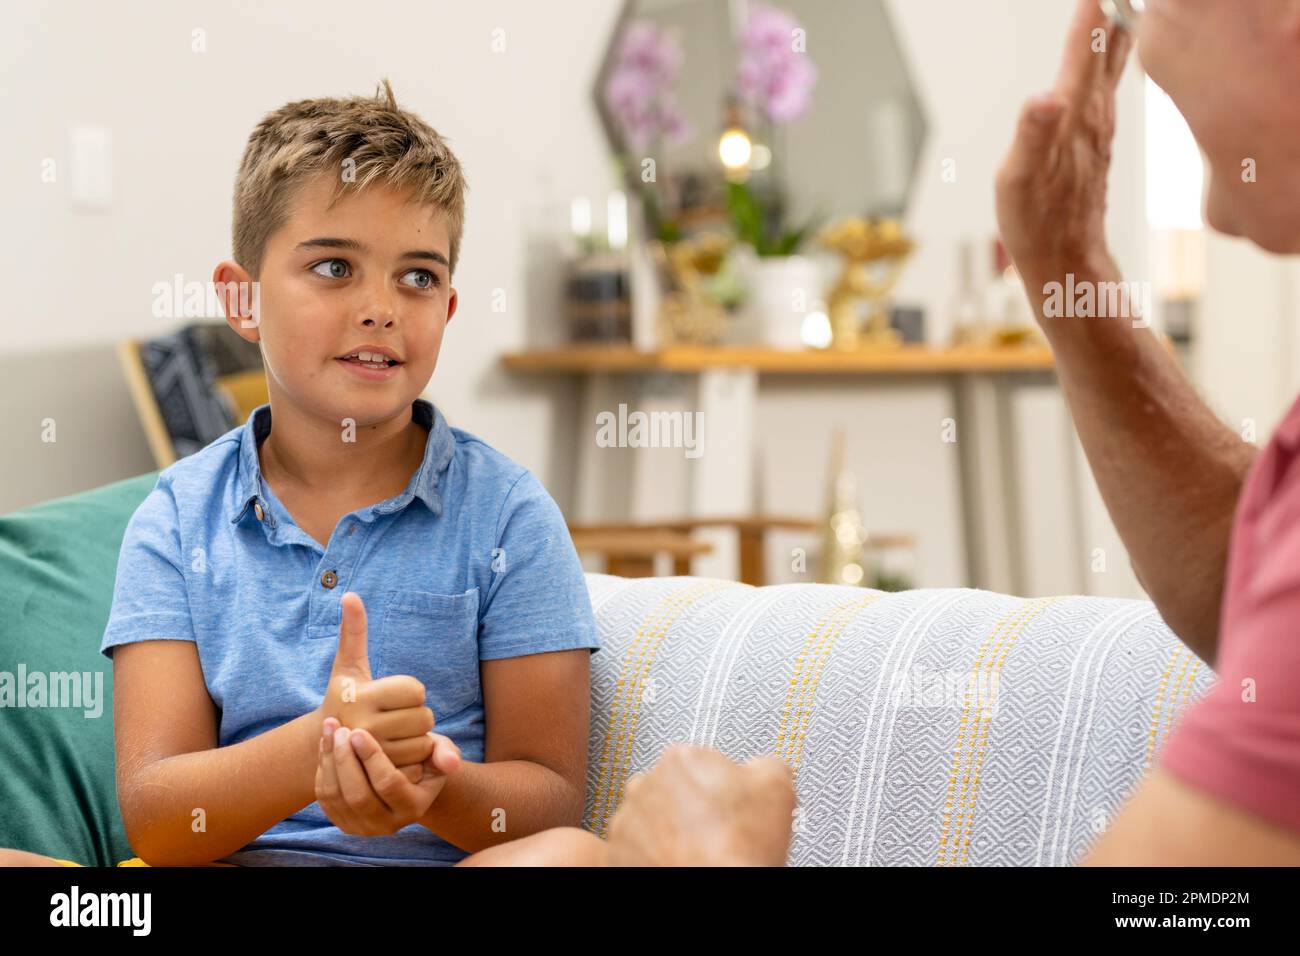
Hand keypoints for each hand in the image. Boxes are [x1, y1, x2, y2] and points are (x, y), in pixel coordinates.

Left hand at [315, 716, 461, 835]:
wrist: (403, 775)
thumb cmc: (423, 758)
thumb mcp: (439, 752)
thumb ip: (446, 754)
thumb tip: (450, 762)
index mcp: (414, 807)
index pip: (388, 784)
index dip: (371, 757)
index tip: (359, 731)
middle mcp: (389, 824)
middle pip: (359, 795)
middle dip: (345, 759)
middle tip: (342, 729)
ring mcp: (363, 827)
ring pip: (337, 796)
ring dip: (330, 760)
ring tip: (331, 729)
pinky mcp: (344, 823)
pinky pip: (325, 798)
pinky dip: (322, 769)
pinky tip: (326, 743)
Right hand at [316, 591, 433, 770]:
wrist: (326, 746)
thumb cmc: (345, 696)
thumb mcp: (348, 664)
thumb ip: (353, 631)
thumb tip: (351, 595)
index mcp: (361, 697)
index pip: (416, 690)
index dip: (411, 690)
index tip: (393, 695)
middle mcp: (363, 729)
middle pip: (424, 717)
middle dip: (418, 715)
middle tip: (396, 716)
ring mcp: (372, 756)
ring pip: (424, 742)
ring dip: (418, 738)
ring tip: (396, 734)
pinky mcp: (380, 777)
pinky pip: (421, 764)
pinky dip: (417, 760)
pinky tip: (398, 753)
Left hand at [605, 744, 795, 866]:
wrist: (717, 886)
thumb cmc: (739, 847)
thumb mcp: (777, 786)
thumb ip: (766, 763)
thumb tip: (763, 766)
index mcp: (681, 758)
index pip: (700, 763)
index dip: (718, 787)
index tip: (726, 804)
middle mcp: (645, 783)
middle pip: (672, 790)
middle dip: (690, 807)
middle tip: (715, 830)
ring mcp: (627, 820)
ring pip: (652, 820)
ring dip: (670, 832)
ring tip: (697, 850)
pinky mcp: (617, 853)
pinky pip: (637, 849)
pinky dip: (653, 856)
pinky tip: (678, 862)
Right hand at [995, 0, 1132, 297]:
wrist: (1065, 260)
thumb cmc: (1037, 222)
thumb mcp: (1018, 179)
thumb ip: (1033, 134)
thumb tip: (1044, 100)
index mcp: (1074, 114)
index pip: (1086, 46)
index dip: (1091, 10)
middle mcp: (1094, 114)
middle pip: (1109, 47)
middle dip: (1109, 14)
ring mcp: (1099, 126)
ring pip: (1114, 64)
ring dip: (1114, 29)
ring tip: (1114, 5)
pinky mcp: (1097, 140)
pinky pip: (1107, 85)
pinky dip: (1109, 58)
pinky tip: (1108, 56)